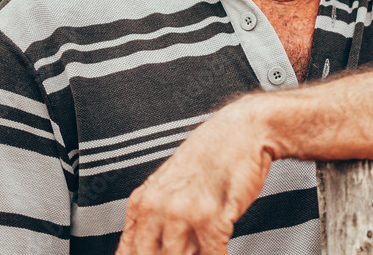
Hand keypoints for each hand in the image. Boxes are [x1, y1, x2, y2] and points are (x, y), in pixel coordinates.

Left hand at [115, 95, 275, 254]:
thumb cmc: (213, 155)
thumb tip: (157, 249)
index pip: (128, 250)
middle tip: (185, 252)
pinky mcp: (211, 219)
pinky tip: (220, 253)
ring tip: (200, 249)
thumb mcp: (171, 183)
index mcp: (144, 201)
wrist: (244, 131)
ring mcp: (182, 214)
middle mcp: (158, 208)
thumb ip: (157, 217)